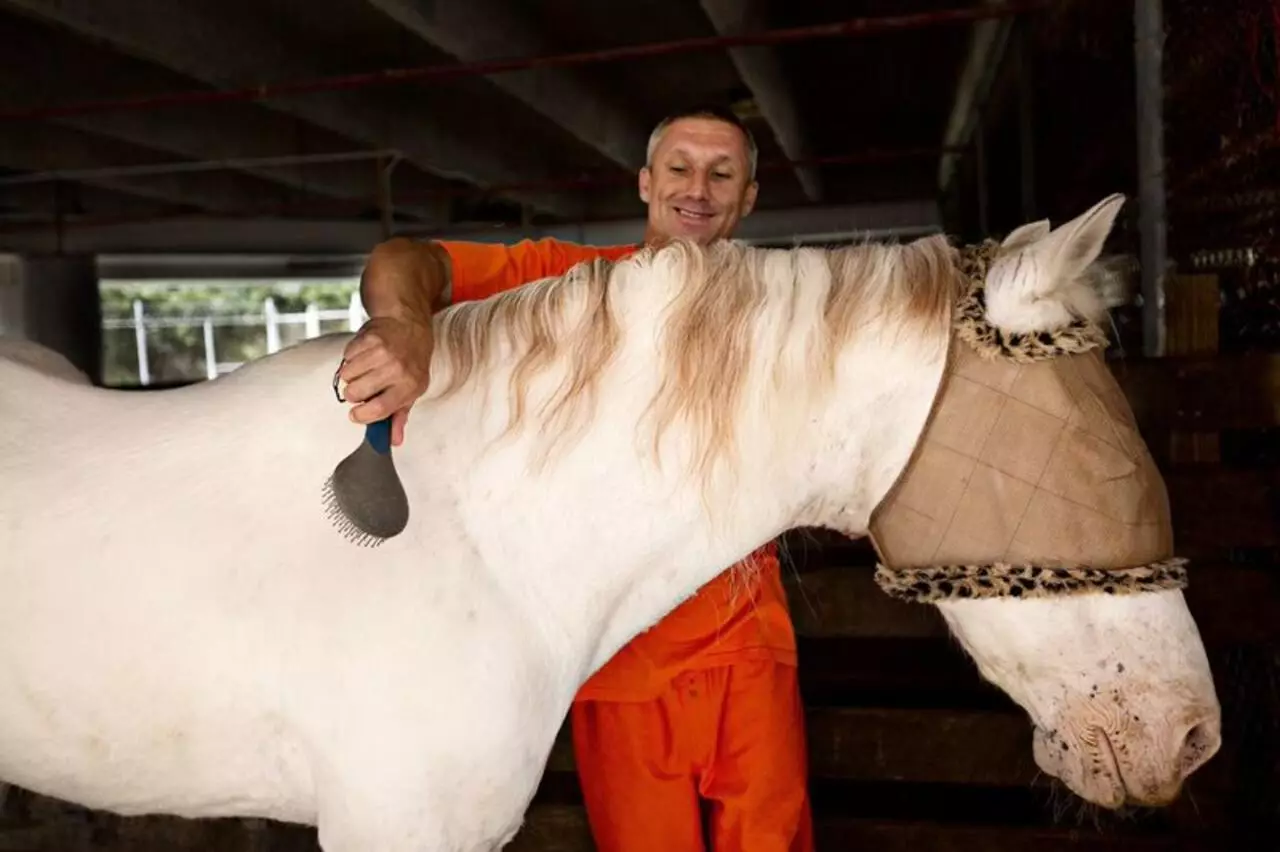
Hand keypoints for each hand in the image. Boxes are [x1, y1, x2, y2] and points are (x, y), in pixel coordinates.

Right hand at [336, 313, 433, 446]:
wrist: (410, 326)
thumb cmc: (411, 362)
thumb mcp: (412, 390)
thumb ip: (399, 417)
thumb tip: (392, 440)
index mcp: (409, 386)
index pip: (378, 409)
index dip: (361, 416)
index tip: (356, 415)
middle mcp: (397, 369)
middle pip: (356, 393)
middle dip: (354, 393)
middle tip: (364, 386)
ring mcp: (383, 353)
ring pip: (347, 376)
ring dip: (351, 375)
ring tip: (365, 369)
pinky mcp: (369, 338)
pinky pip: (346, 357)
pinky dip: (350, 358)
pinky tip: (364, 355)